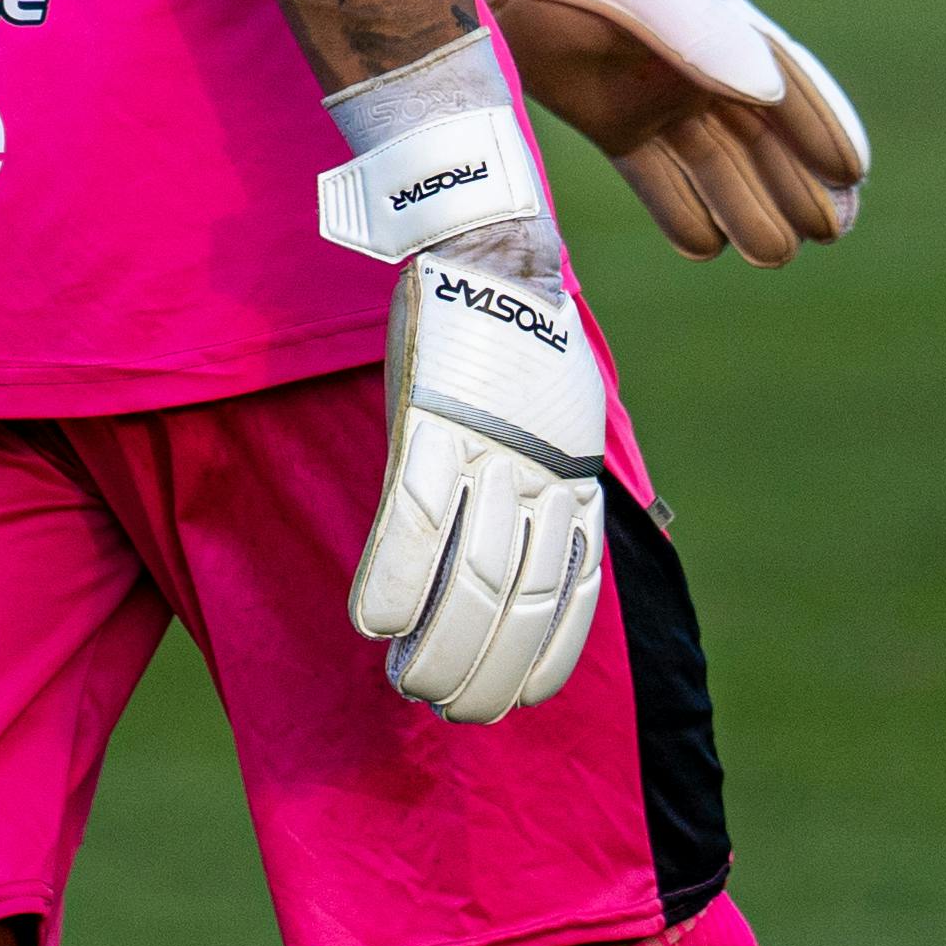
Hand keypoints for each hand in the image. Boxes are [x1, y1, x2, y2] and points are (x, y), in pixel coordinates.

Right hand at [316, 44, 610, 723]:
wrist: (486, 236)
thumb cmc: (511, 326)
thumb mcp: (559, 404)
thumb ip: (548, 474)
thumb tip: (539, 543)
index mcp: (572, 469)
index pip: (571, 590)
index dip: (544, 656)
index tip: (513, 700)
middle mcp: (540, 469)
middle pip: (521, 599)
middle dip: (486, 671)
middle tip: (450, 709)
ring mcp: (487, 448)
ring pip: (471, 576)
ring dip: (439, 648)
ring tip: (411, 686)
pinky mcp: (432, 420)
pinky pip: (413, 521)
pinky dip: (395, 581)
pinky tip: (373, 624)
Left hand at [464, 0, 866, 263]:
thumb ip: (700, 29)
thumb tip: (767, 90)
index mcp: (715, 22)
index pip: (784, 83)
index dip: (822, 125)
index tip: (855, 174)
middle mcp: (692, 63)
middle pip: (761, 135)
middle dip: (800, 183)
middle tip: (832, 233)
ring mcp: (650, 95)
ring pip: (716, 164)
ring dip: (749, 207)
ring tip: (777, 254)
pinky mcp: (608, 120)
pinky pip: (657, 175)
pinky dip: (681, 211)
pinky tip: (705, 247)